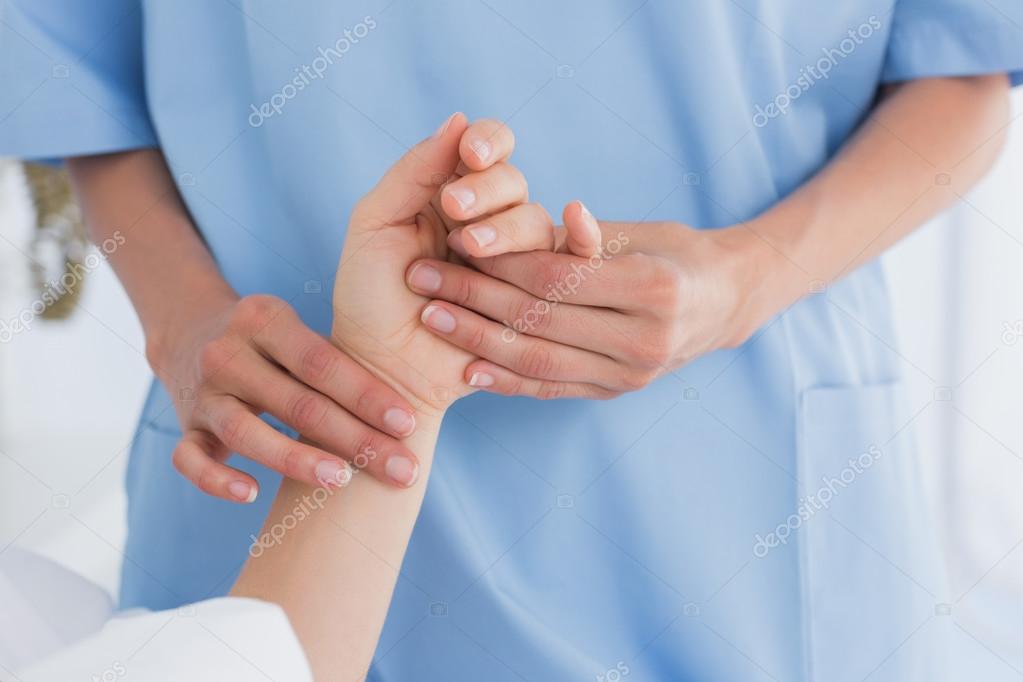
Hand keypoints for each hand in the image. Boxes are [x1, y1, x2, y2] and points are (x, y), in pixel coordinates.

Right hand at [160, 291, 423, 502]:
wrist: (190, 332)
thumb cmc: (273, 341)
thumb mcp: (298, 328)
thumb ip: (341, 357)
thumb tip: (417, 407)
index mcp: (263, 319)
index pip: (322, 362)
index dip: (367, 395)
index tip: (409, 424)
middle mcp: (228, 353)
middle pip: (297, 402)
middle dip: (355, 439)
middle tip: (401, 469)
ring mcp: (204, 392)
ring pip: (247, 433)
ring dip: (298, 460)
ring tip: (343, 481)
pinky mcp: (184, 425)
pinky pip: (189, 459)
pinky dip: (216, 479)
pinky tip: (252, 494)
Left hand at [332, 113, 557, 412]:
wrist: (383, 365)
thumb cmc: (369, 296)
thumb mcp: (375, 224)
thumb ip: (414, 171)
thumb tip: (460, 118)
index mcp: (449, 192)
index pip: (487, 147)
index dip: (488, 141)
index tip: (470, 152)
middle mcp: (487, 219)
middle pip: (515, 182)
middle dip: (488, 191)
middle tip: (453, 213)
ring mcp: (513, 257)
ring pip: (537, 223)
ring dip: (505, 231)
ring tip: (466, 250)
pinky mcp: (536, 295)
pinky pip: (571, 264)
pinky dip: (578, 242)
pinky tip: (574, 223)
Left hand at [405, 208, 764, 398]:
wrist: (723, 303)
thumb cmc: (674, 253)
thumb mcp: (640, 233)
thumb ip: (588, 237)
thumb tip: (553, 216)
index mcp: (652, 288)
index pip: (556, 276)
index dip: (499, 259)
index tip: (451, 240)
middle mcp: (644, 340)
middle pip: (540, 319)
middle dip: (474, 296)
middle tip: (422, 278)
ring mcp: (631, 375)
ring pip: (539, 360)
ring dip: (478, 340)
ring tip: (433, 317)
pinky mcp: (616, 392)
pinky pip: (553, 388)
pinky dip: (508, 380)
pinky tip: (469, 367)